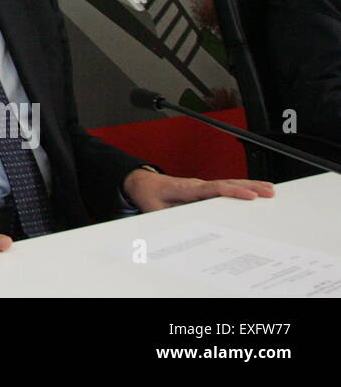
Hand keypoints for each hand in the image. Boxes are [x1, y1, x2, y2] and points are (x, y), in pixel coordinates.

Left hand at [122, 168, 274, 212]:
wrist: (141, 183)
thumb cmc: (148, 194)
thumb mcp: (154, 209)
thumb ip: (167, 217)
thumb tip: (179, 230)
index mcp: (187, 189)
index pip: (214, 189)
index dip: (233, 191)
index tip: (250, 195)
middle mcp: (197, 185)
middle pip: (227, 183)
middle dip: (250, 187)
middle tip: (270, 192)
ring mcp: (202, 186)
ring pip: (229, 183)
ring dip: (250, 185)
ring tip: (271, 189)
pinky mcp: (203, 189)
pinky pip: (225, 187)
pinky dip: (241, 187)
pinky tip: (255, 191)